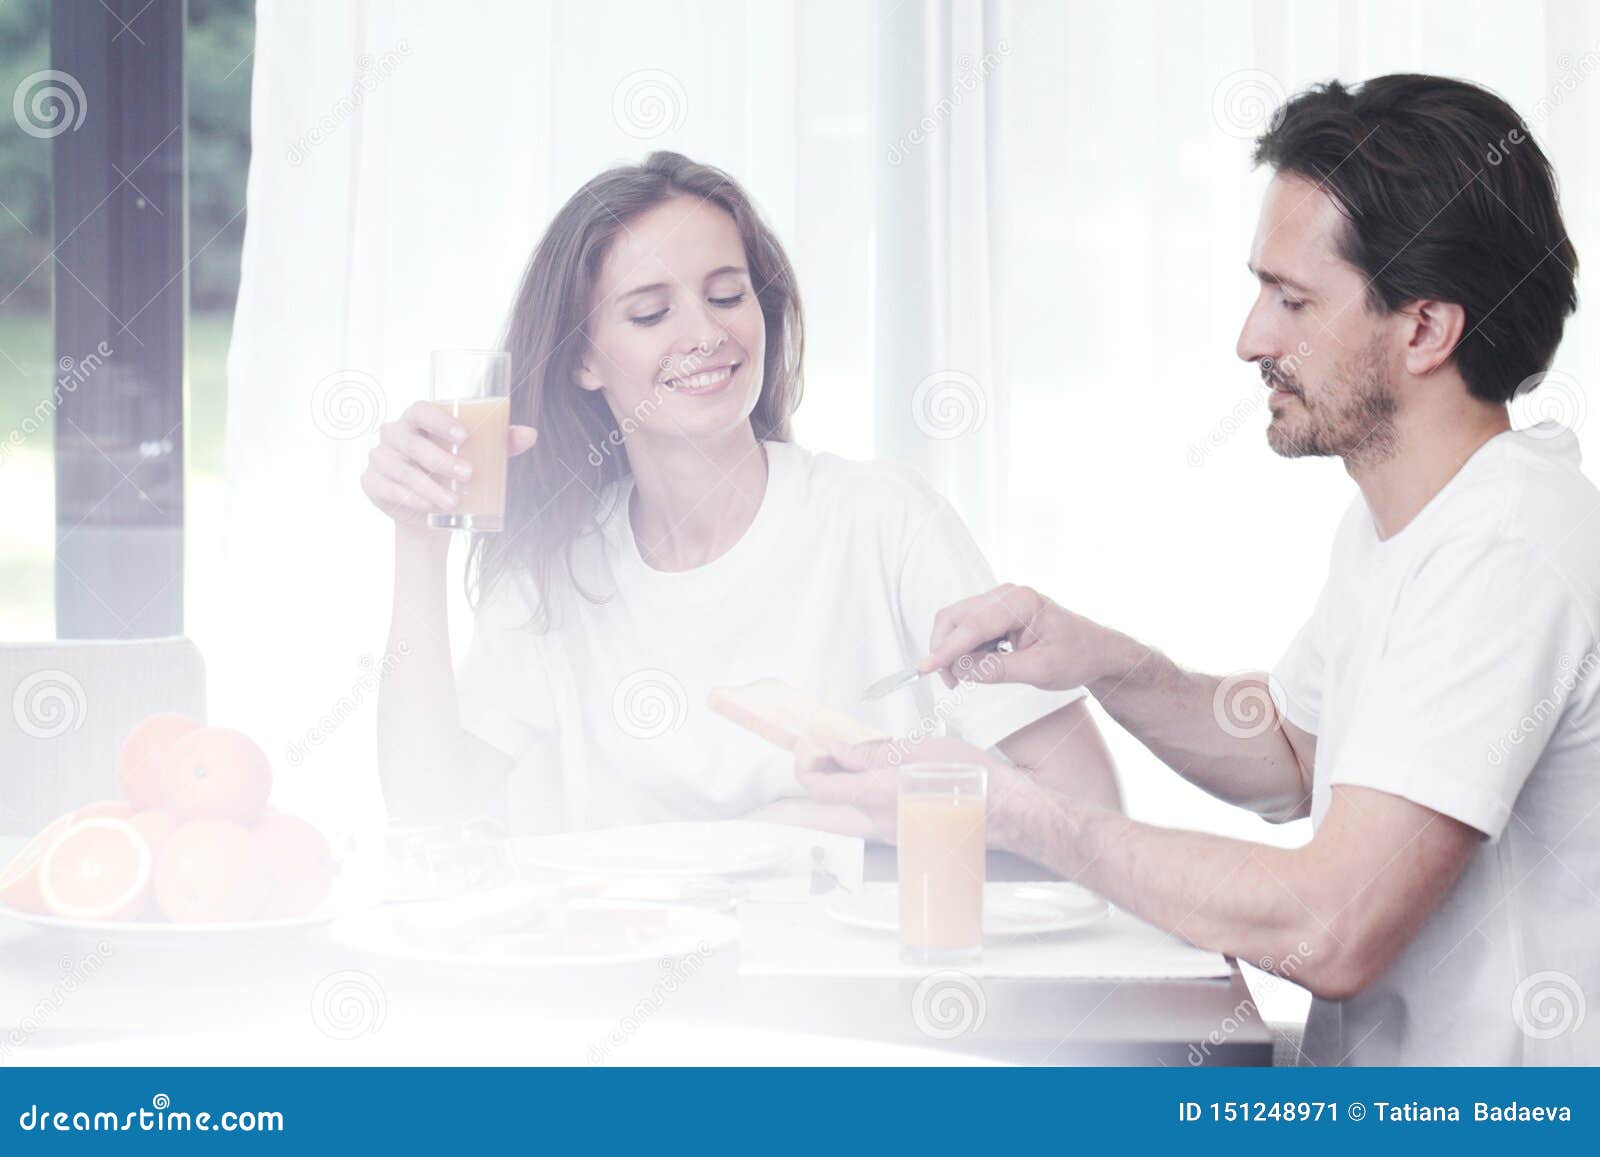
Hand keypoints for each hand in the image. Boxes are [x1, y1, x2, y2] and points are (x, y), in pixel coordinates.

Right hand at [362, 400, 536, 527]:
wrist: (431, 512)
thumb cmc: (454, 473)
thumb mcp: (480, 457)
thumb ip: (502, 443)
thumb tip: (530, 434)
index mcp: (417, 420)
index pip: (421, 410)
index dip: (439, 420)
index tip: (464, 436)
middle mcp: (394, 434)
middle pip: (411, 442)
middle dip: (440, 459)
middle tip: (468, 475)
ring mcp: (380, 458)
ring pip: (401, 469)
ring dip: (428, 486)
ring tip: (453, 502)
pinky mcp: (371, 482)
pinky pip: (388, 488)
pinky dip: (410, 499)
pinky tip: (429, 507)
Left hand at [794, 736, 1019, 844]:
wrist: (1004, 812)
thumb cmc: (969, 779)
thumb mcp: (918, 751)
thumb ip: (872, 753)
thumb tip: (837, 750)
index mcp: (877, 796)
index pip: (820, 788)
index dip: (806, 766)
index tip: (807, 748)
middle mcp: (877, 821)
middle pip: (832, 801)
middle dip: (823, 774)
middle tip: (826, 751)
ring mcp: (889, 833)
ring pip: (852, 807)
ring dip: (847, 782)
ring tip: (860, 755)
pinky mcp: (903, 835)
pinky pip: (873, 814)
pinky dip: (868, 793)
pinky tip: (886, 774)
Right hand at [918, 583, 1122, 691]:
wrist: (1095, 651)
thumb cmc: (1077, 655)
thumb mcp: (1041, 670)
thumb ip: (999, 670)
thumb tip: (961, 671)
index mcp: (1019, 602)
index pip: (972, 626)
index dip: (946, 649)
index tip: (925, 668)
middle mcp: (1005, 595)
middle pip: (955, 619)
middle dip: (946, 651)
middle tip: (953, 683)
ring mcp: (998, 602)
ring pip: (956, 624)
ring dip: (954, 652)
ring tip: (973, 676)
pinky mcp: (995, 613)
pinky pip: (967, 629)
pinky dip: (965, 649)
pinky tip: (984, 664)